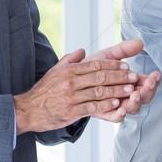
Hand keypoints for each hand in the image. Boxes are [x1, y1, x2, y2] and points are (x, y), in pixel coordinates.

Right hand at [13, 40, 145, 133]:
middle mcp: (70, 82)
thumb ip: (70, 60)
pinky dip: (105, 105)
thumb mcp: (55, 71)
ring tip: (130, 90)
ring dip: (116, 91)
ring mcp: (70, 97)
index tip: (126, 66)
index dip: (112, 65)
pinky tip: (116, 104)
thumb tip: (82, 51)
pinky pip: (91, 107)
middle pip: (100, 77)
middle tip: (133, 77)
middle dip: (119, 77)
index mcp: (69, 70)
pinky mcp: (70, 111)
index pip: (95, 65)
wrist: (28, 109)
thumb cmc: (45, 91)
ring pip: (98, 92)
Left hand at [83, 39, 160, 122]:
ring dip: (136, 102)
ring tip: (135, 94)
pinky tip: (122, 109)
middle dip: (148, 90)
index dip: (153, 80)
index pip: (147, 83)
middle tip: (148, 84)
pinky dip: (120, 114)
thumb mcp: (107, 57)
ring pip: (133, 108)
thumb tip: (140, 42)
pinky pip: (116, 118)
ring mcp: (118, 105)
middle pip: (144, 97)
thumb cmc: (90, 68)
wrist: (70, 80)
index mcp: (131, 82)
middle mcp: (127, 95)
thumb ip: (123, 50)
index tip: (155, 74)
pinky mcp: (106, 113)